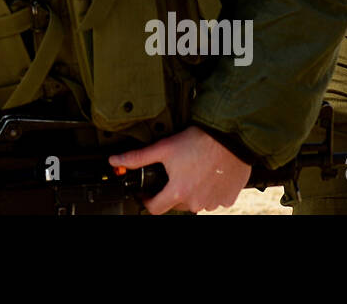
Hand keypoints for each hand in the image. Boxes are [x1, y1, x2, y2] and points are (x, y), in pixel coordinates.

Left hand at [109, 126, 250, 213]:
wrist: (230, 138)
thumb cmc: (198, 141)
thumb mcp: (164, 148)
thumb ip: (137, 157)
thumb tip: (115, 161)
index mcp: (178, 192)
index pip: (155, 209)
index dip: (148, 200)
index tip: (148, 192)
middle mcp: (195, 202)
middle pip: (176, 204)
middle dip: (171, 191)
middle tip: (174, 172)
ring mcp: (213, 203)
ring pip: (195, 202)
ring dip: (191, 191)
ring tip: (192, 171)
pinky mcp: (227, 199)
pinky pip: (213, 199)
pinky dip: (209, 190)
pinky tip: (208, 175)